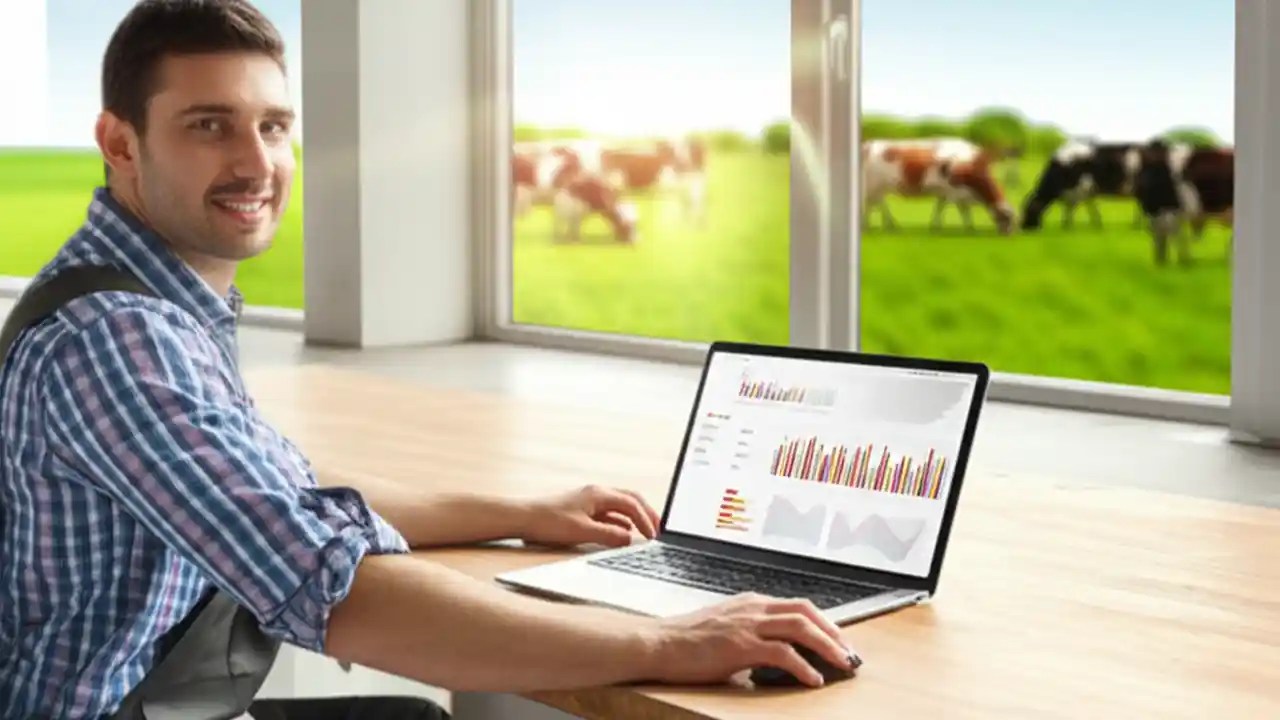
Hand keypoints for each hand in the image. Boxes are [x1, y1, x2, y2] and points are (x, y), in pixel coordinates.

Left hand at [520, 484, 660, 548]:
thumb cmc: (547, 521)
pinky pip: (608, 514)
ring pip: (619, 506)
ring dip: (634, 518)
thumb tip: (630, 539)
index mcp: (598, 494)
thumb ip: (608, 536)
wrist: (521, 517)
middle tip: (659, 528)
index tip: (654, 536)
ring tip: (645, 532)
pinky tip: (621, 534)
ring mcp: (588, 501)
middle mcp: (596, 494)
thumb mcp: (582, 532)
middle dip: (646, 513)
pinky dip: (619, 523)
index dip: (646, 520)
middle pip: (630, 500)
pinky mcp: (581, 510)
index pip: (631, 504)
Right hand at [640, 592, 857, 687]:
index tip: (838, 640)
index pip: (797, 606)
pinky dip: (803, 666)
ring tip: (843, 664)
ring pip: (800, 627)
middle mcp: (752, 607)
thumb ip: (749, 635)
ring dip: (828, 646)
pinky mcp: (740, 645)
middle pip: (806, 612)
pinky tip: (813, 679)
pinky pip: (782, 652)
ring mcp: (747, 624)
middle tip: (850, 653)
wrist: (657, 643)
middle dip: (834, 632)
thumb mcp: (723, 629)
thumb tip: (772, 655)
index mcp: (750, 603)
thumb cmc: (684, 641)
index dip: (823, 622)